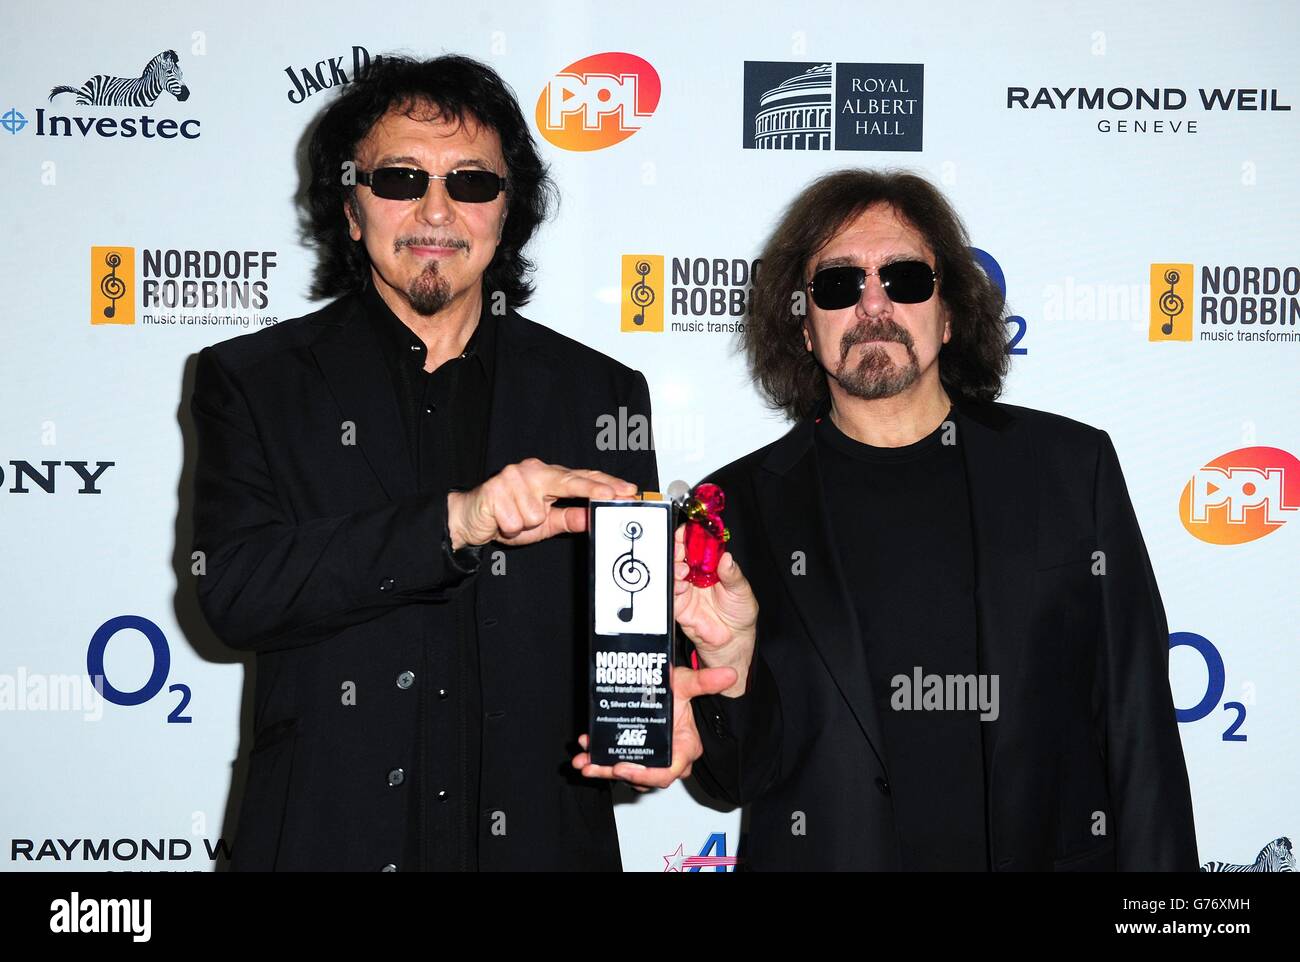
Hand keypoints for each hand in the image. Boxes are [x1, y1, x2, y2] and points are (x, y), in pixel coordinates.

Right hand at [447, 458, 636, 548]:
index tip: (628, 491)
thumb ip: (568, 518)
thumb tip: (593, 517)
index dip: (606, 485)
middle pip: (569, 480)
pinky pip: (516, 521)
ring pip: (537, 514)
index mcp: (548, 476)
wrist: (469, 519)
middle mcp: (533, 471)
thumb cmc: (508, 517)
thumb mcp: (544, 523)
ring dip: (526, 525)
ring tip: (513, 521)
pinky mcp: (495, 489)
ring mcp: (514, 477)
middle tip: (615, 496)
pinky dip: (510, 528)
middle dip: (593, 490)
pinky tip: (501, 520)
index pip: (582, 479)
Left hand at [571, 665, 737, 789]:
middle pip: (642, 777)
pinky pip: (616, 763)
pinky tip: (584, 751)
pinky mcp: (634, 754)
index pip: (667, 772)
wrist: (662, 687)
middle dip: (614, 772)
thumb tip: (730, 674)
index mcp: (685, 747)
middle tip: (594, 766)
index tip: (623, 766)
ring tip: (583, 762)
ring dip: (602, 769)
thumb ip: (704, 682)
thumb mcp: (686, 684)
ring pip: (626, 773)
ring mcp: (649, 758)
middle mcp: (667, 758)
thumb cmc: (678, 691)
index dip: (645, 774)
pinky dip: (599, 760)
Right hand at [673, 526, 757, 694]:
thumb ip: (732, 575)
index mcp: (709, 566)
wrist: (733, 641)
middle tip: (681, 546)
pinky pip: (670, 593)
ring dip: (673, 566)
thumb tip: (726, 558)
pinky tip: (680, 584)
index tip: (690, 531)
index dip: (691, 536)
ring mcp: (685, 590)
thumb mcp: (741, 590)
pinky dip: (672, 586)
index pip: (696, 545)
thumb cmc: (739, 613)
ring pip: (671, 572)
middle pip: (679, 555)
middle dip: (677, 547)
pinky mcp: (678, 606)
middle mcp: (694, 575)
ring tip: (683, 568)